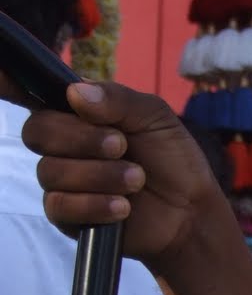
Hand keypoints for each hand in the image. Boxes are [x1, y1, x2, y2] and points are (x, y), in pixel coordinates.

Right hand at [11, 77, 225, 264]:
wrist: (190, 211)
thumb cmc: (173, 159)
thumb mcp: (155, 118)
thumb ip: (118, 100)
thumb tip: (74, 92)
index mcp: (79, 112)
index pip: (34, 93)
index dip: (10, 83)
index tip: (4, 79)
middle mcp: (63, 143)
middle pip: (38, 131)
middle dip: (82, 138)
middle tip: (122, 146)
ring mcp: (62, 180)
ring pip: (50, 171)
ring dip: (99, 175)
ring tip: (137, 179)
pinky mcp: (66, 215)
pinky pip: (58, 206)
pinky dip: (94, 204)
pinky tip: (123, 207)